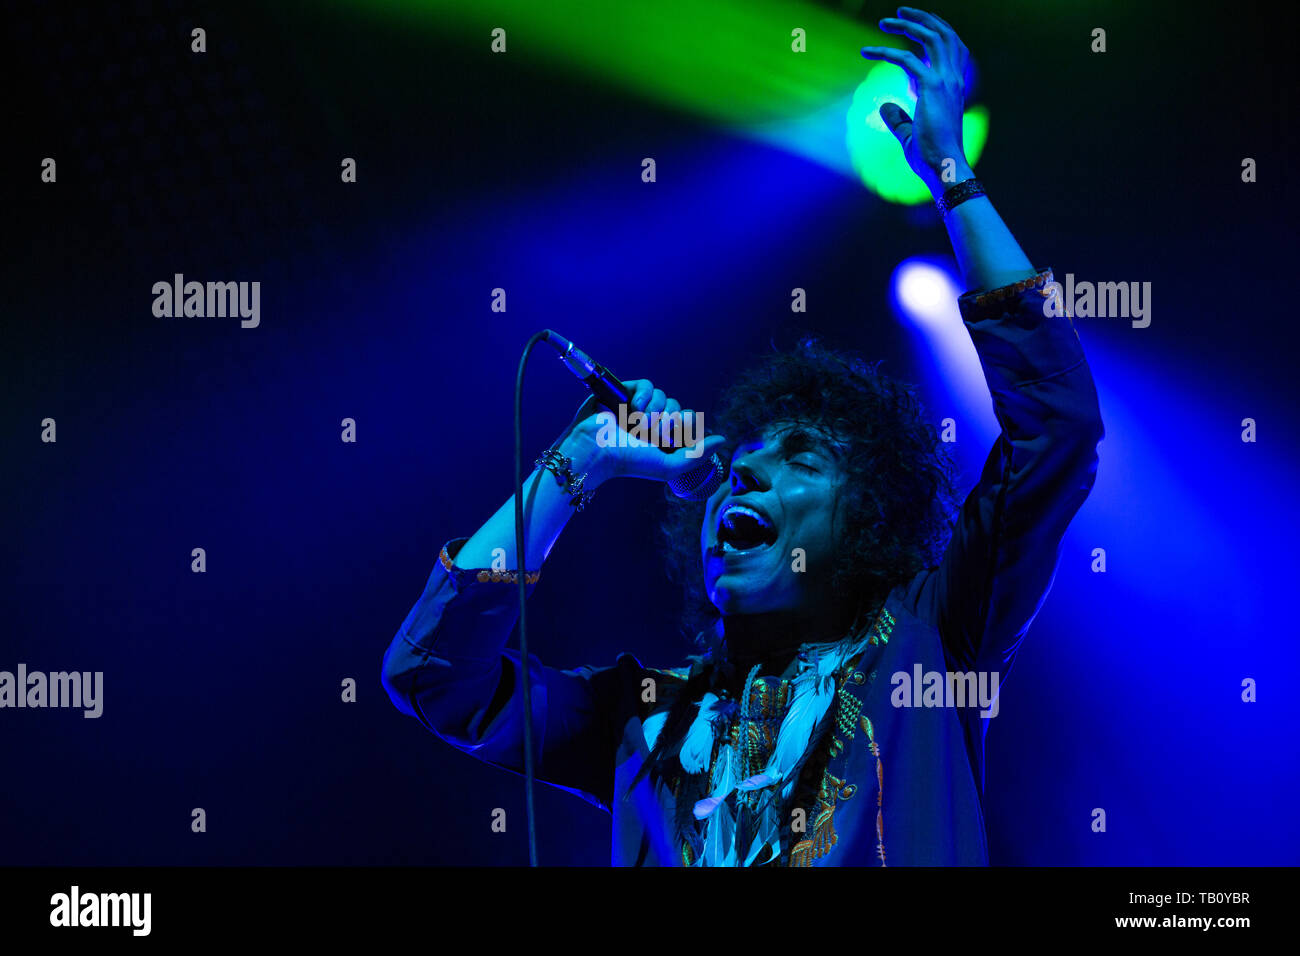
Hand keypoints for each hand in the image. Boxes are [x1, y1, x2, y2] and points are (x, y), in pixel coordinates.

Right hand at [552, 379, 727, 488]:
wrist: (596, 449)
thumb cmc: (629, 462)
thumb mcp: (669, 465)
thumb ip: (697, 455)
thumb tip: (722, 439)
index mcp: (663, 438)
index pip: (687, 422)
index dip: (684, 427)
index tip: (669, 439)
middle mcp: (652, 421)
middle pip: (678, 408)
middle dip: (667, 422)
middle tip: (649, 434)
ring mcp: (639, 406)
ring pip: (665, 396)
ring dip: (654, 411)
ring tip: (637, 424)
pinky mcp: (626, 391)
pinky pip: (649, 385)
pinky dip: (645, 395)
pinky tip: (634, 407)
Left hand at [861, 7, 972, 197]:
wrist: (944, 168)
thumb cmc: (931, 158)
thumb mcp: (910, 135)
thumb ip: (898, 119)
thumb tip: (883, 106)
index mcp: (953, 88)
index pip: (951, 48)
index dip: (935, 31)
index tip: (915, 25)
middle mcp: (953, 79)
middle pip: (944, 34)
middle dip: (922, 18)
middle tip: (899, 12)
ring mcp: (945, 81)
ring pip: (931, 36)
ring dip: (907, 24)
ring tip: (885, 21)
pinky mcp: (931, 87)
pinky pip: (906, 58)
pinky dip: (885, 51)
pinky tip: (867, 51)